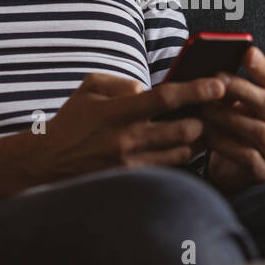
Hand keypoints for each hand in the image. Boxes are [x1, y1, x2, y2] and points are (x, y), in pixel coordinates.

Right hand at [40, 72, 226, 180]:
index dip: (195, 90)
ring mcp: (131, 164)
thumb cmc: (72, 121)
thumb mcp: (90, 88)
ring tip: (196, 128)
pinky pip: (169, 168)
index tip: (218, 85)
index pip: (165, 99)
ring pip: (183, 152)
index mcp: (117, 112)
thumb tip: (149, 89)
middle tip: (210, 110)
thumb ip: (122, 83)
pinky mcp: (132, 181)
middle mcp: (127, 139)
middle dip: (203, 119)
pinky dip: (180, 157)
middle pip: (184, 130)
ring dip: (195, 140)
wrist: (47, 162)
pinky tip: (178, 147)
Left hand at [202, 47, 264, 195]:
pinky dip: (225, 143)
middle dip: (242, 89)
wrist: (232, 171)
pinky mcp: (263, 173)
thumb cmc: (235, 131)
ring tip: (205, 108)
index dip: (263, 67)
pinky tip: (207, 135)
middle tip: (217, 80)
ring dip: (229, 116)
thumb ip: (236, 88)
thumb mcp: (239, 107)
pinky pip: (246, 156)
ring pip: (258, 130)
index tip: (246, 52)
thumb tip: (216, 67)